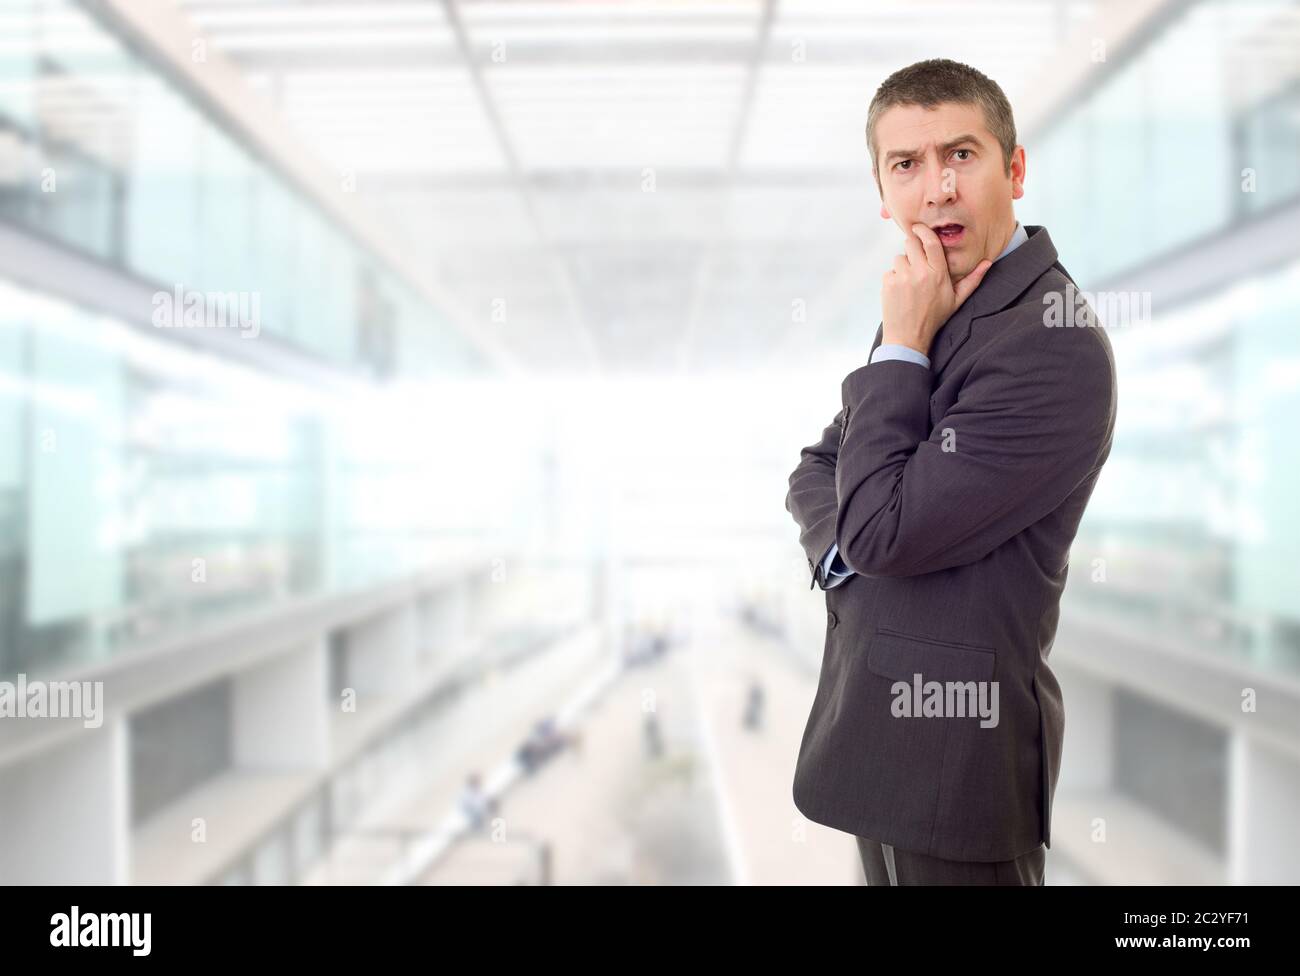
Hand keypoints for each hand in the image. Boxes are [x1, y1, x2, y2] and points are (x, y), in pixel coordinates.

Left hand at [880, 223, 991, 355]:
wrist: (909, 337)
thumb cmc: (933, 318)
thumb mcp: (957, 300)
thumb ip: (972, 280)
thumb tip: (987, 263)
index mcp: (938, 274)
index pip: (931, 242)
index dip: (924, 231)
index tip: (919, 227)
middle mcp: (920, 272)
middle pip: (911, 243)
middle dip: (912, 246)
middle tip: (915, 259)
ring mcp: (903, 277)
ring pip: (899, 257)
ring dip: (903, 265)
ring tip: (909, 282)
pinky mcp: (889, 283)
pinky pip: (890, 271)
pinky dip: (894, 278)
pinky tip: (900, 291)